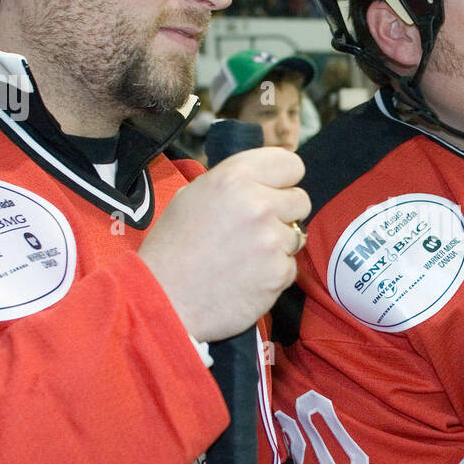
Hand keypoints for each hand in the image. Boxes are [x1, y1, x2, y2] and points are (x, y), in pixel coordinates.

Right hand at [138, 147, 309, 341]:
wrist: (162, 300)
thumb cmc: (172, 248)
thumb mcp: (192, 196)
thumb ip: (233, 183)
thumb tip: (263, 181)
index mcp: (235, 178)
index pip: (290, 163)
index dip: (281, 180)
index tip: (271, 191)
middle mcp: (258, 204)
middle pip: (301, 199)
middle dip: (283, 213)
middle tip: (254, 229)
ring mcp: (271, 240)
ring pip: (297, 234)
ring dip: (277, 245)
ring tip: (243, 256)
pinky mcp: (278, 273)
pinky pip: (290, 267)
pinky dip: (273, 274)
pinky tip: (246, 278)